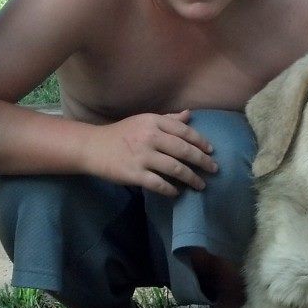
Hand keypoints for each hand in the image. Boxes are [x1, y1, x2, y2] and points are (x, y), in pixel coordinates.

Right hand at [87, 110, 216, 196]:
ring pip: (175, 169)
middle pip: (184, 150)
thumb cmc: (121, 133)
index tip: (211, 151)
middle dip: (202, 161)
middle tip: (214, 169)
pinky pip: (159, 184)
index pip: (184, 131)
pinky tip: (178, 193)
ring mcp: (142, 156)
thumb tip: (190, 115)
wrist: (93, 147)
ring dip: (192, 179)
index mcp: (153, 122)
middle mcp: (150, 137)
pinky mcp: (134, 174)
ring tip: (200, 185)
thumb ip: (167, 119)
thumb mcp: (143, 121)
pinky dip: (171, 190)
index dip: (201, 142)